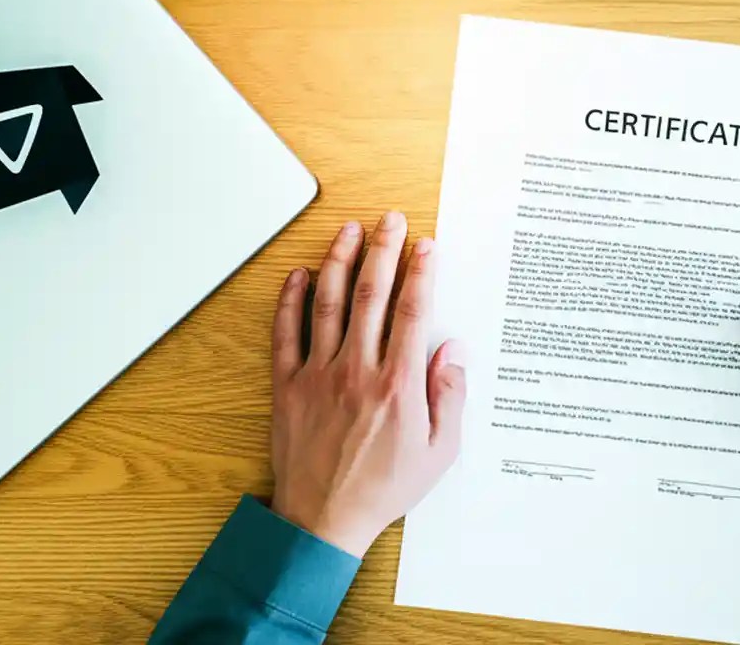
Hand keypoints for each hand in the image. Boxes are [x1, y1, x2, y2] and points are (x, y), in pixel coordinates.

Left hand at [268, 213, 465, 556]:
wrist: (324, 519)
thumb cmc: (385, 489)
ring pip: (328, 303)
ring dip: (339, 261)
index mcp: (398, 385)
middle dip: (384, 251)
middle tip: (390, 221)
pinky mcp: (289, 387)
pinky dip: (291, 300)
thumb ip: (450, 397)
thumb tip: (453, 353)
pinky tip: (299, 275)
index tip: (427, 246)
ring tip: (348, 231)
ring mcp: (319, 375)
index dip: (422, 272)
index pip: (413, 312)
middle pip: (371, 295)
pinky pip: (286, 333)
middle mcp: (358, 370)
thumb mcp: (440, 451)